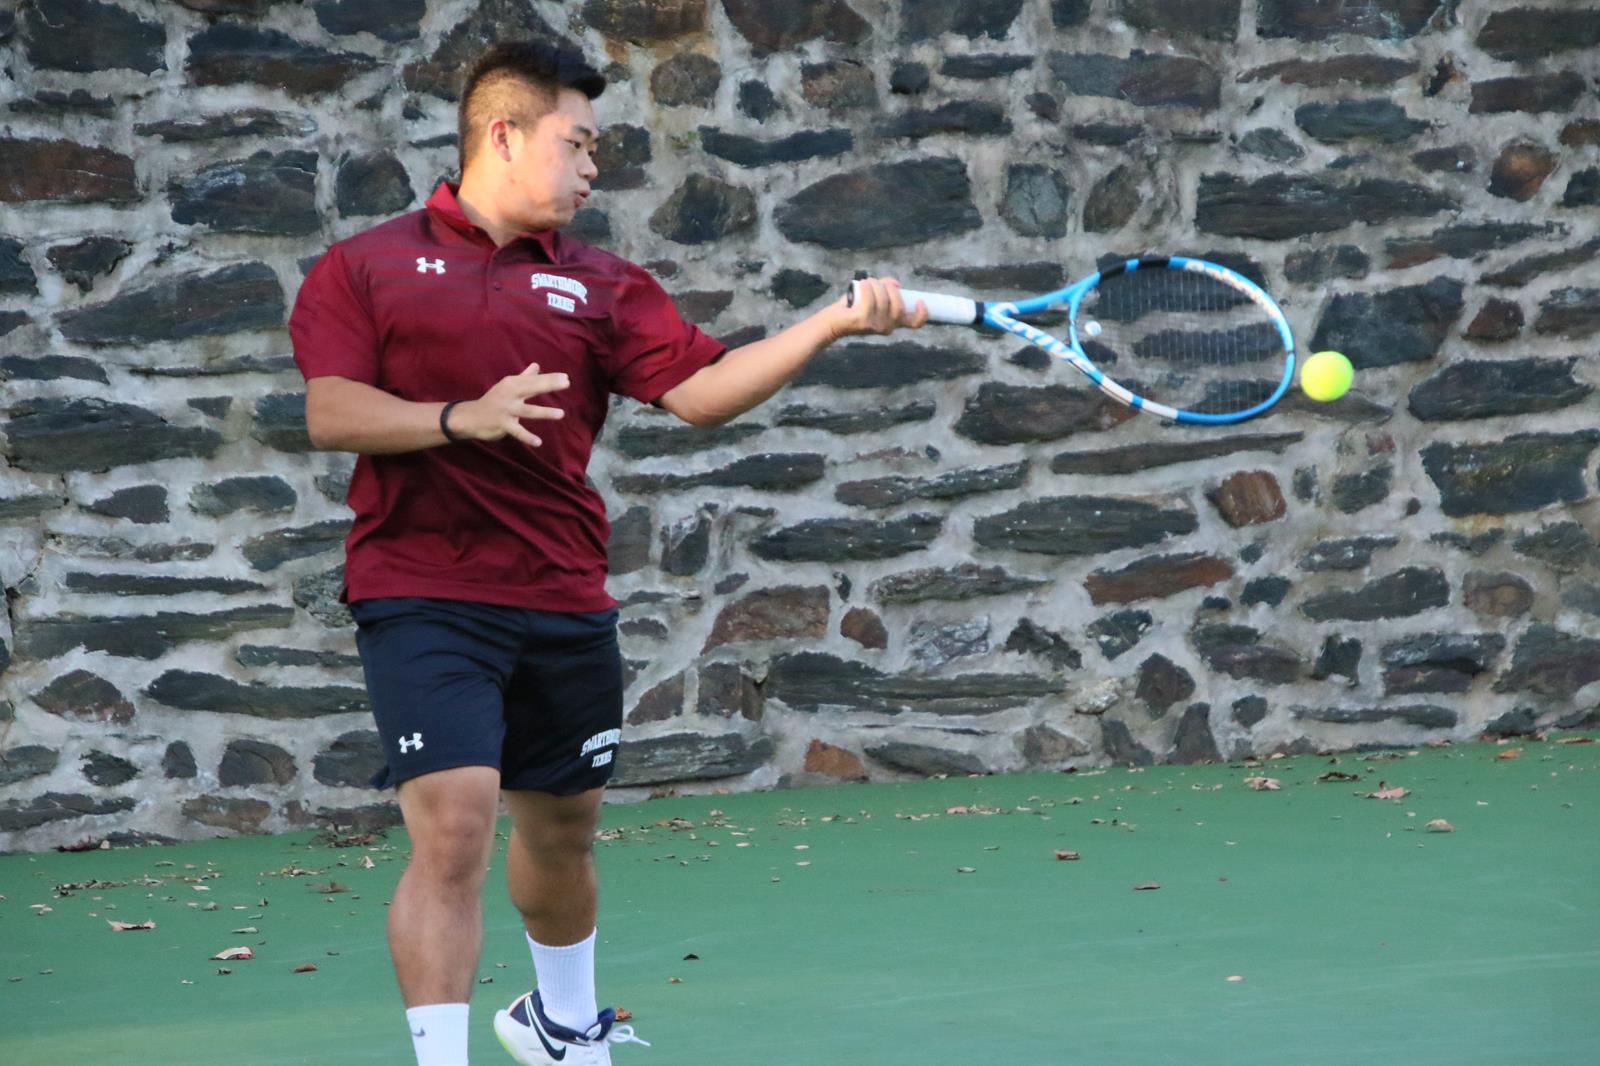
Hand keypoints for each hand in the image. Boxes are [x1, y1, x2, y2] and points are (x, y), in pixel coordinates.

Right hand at [449, 363, 568, 445]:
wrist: (470, 417)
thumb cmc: (493, 401)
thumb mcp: (507, 387)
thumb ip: (524, 377)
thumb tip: (537, 365)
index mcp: (511, 383)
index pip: (533, 379)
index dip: (550, 378)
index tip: (566, 377)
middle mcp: (509, 394)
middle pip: (532, 388)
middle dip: (548, 385)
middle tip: (566, 383)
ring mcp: (506, 409)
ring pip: (528, 411)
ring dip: (544, 412)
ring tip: (561, 414)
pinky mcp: (502, 424)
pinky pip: (517, 431)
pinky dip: (527, 437)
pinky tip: (538, 442)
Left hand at [829, 276, 928, 338]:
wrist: (832, 322)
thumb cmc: (853, 308)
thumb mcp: (874, 297)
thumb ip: (886, 289)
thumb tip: (896, 284)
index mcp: (892, 323)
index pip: (914, 323)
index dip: (922, 312)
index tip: (919, 300)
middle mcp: (886, 328)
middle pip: (899, 305)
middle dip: (889, 289)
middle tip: (877, 284)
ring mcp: (875, 325)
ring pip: (883, 298)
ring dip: (875, 285)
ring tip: (866, 283)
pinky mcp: (862, 320)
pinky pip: (869, 297)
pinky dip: (866, 287)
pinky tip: (860, 285)